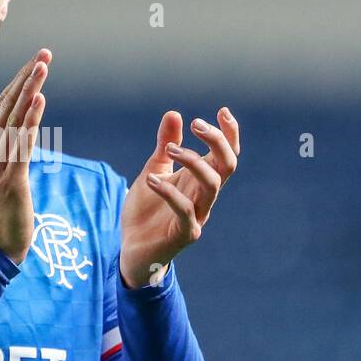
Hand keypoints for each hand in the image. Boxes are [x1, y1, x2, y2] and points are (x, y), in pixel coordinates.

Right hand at [0, 48, 50, 263]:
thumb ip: (0, 150)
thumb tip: (6, 128)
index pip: (2, 106)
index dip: (19, 82)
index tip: (34, 62)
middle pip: (8, 105)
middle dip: (27, 77)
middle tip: (44, 53)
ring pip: (14, 119)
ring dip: (30, 90)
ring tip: (42, 66)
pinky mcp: (11, 179)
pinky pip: (21, 144)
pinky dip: (30, 120)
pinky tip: (39, 101)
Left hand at [118, 107, 239, 287]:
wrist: (131, 249)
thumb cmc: (146, 210)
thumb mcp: (153, 170)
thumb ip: (165, 145)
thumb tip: (174, 113)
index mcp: (200, 180)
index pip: (226, 155)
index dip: (230, 134)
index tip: (222, 111)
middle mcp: (204, 196)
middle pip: (227, 166)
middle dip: (217, 141)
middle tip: (196, 124)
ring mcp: (198, 216)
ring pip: (212, 185)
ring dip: (193, 162)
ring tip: (168, 150)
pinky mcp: (184, 234)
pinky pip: (185, 210)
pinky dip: (169, 192)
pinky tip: (151, 180)